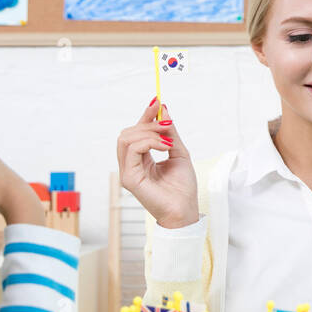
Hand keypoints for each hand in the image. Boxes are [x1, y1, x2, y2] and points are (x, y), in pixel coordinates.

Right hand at [116, 99, 198, 227]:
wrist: (185, 210)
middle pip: (128, 132)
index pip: (136, 132)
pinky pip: (132, 149)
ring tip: (167, 138)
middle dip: (147, 122)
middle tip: (167, 123)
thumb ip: (169, 133)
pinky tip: (165, 146)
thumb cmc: (182, 188)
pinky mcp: (129, 178)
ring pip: (126, 138)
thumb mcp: (179, 152)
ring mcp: (127, 171)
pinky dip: (149, 142)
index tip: (157, 100)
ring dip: (149, 132)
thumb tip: (163, 109)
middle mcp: (131, 164)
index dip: (145, 115)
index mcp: (141, 159)